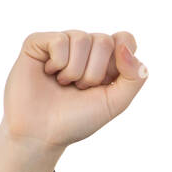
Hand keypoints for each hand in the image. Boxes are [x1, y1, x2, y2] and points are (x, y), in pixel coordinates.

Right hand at [0, 30, 148, 152]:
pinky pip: (59, 40)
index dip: (120, 60)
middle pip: (104, 41)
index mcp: (106, 61)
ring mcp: (62, 43)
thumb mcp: (116, 102)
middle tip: (80, 88)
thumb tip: (125, 46)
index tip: (106, 82)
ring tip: (64, 84)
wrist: (41, 133)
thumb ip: (134, 77)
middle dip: (94, 73)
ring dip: (75, 71)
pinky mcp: (38, 42)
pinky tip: (48, 73)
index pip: (125, 39)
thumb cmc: (77, 119)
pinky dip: (58, 63)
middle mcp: (85, 49)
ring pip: (82, 39)